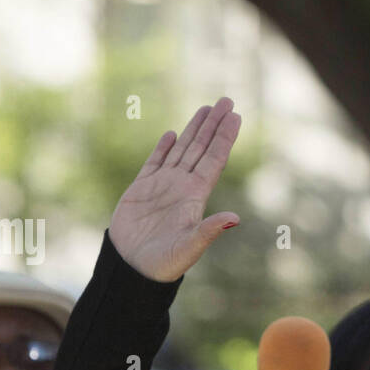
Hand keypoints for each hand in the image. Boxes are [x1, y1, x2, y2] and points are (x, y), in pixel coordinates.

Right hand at [108, 99, 242, 281]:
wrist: (133, 269)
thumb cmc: (164, 263)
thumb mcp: (190, 247)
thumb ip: (210, 231)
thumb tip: (235, 219)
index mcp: (195, 196)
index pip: (214, 159)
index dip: (224, 137)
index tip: (237, 116)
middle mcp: (182, 186)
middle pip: (201, 148)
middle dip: (214, 124)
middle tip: (226, 100)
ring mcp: (162, 186)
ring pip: (181, 150)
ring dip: (194, 129)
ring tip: (206, 109)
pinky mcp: (141, 189)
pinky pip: (154, 162)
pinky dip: (163, 147)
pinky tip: (172, 134)